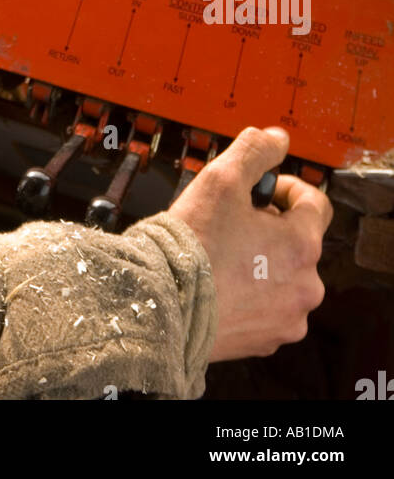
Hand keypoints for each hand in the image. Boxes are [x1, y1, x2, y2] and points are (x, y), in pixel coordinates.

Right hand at [170, 125, 331, 361]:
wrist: (163, 305)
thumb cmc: (193, 245)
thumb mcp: (221, 179)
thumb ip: (254, 151)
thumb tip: (275, 138)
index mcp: (302, 245)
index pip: (315, 202)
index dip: (285, 188)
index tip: (259, 191)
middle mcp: (305, 285)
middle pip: (298, 241)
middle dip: (269, 226)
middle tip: (232, 222)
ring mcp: (287, 317)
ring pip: (283, 275)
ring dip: (262, 261)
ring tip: (223, 254)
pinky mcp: (267, 339)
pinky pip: (268, 306)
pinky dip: (251, 293)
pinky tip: (221, 282)